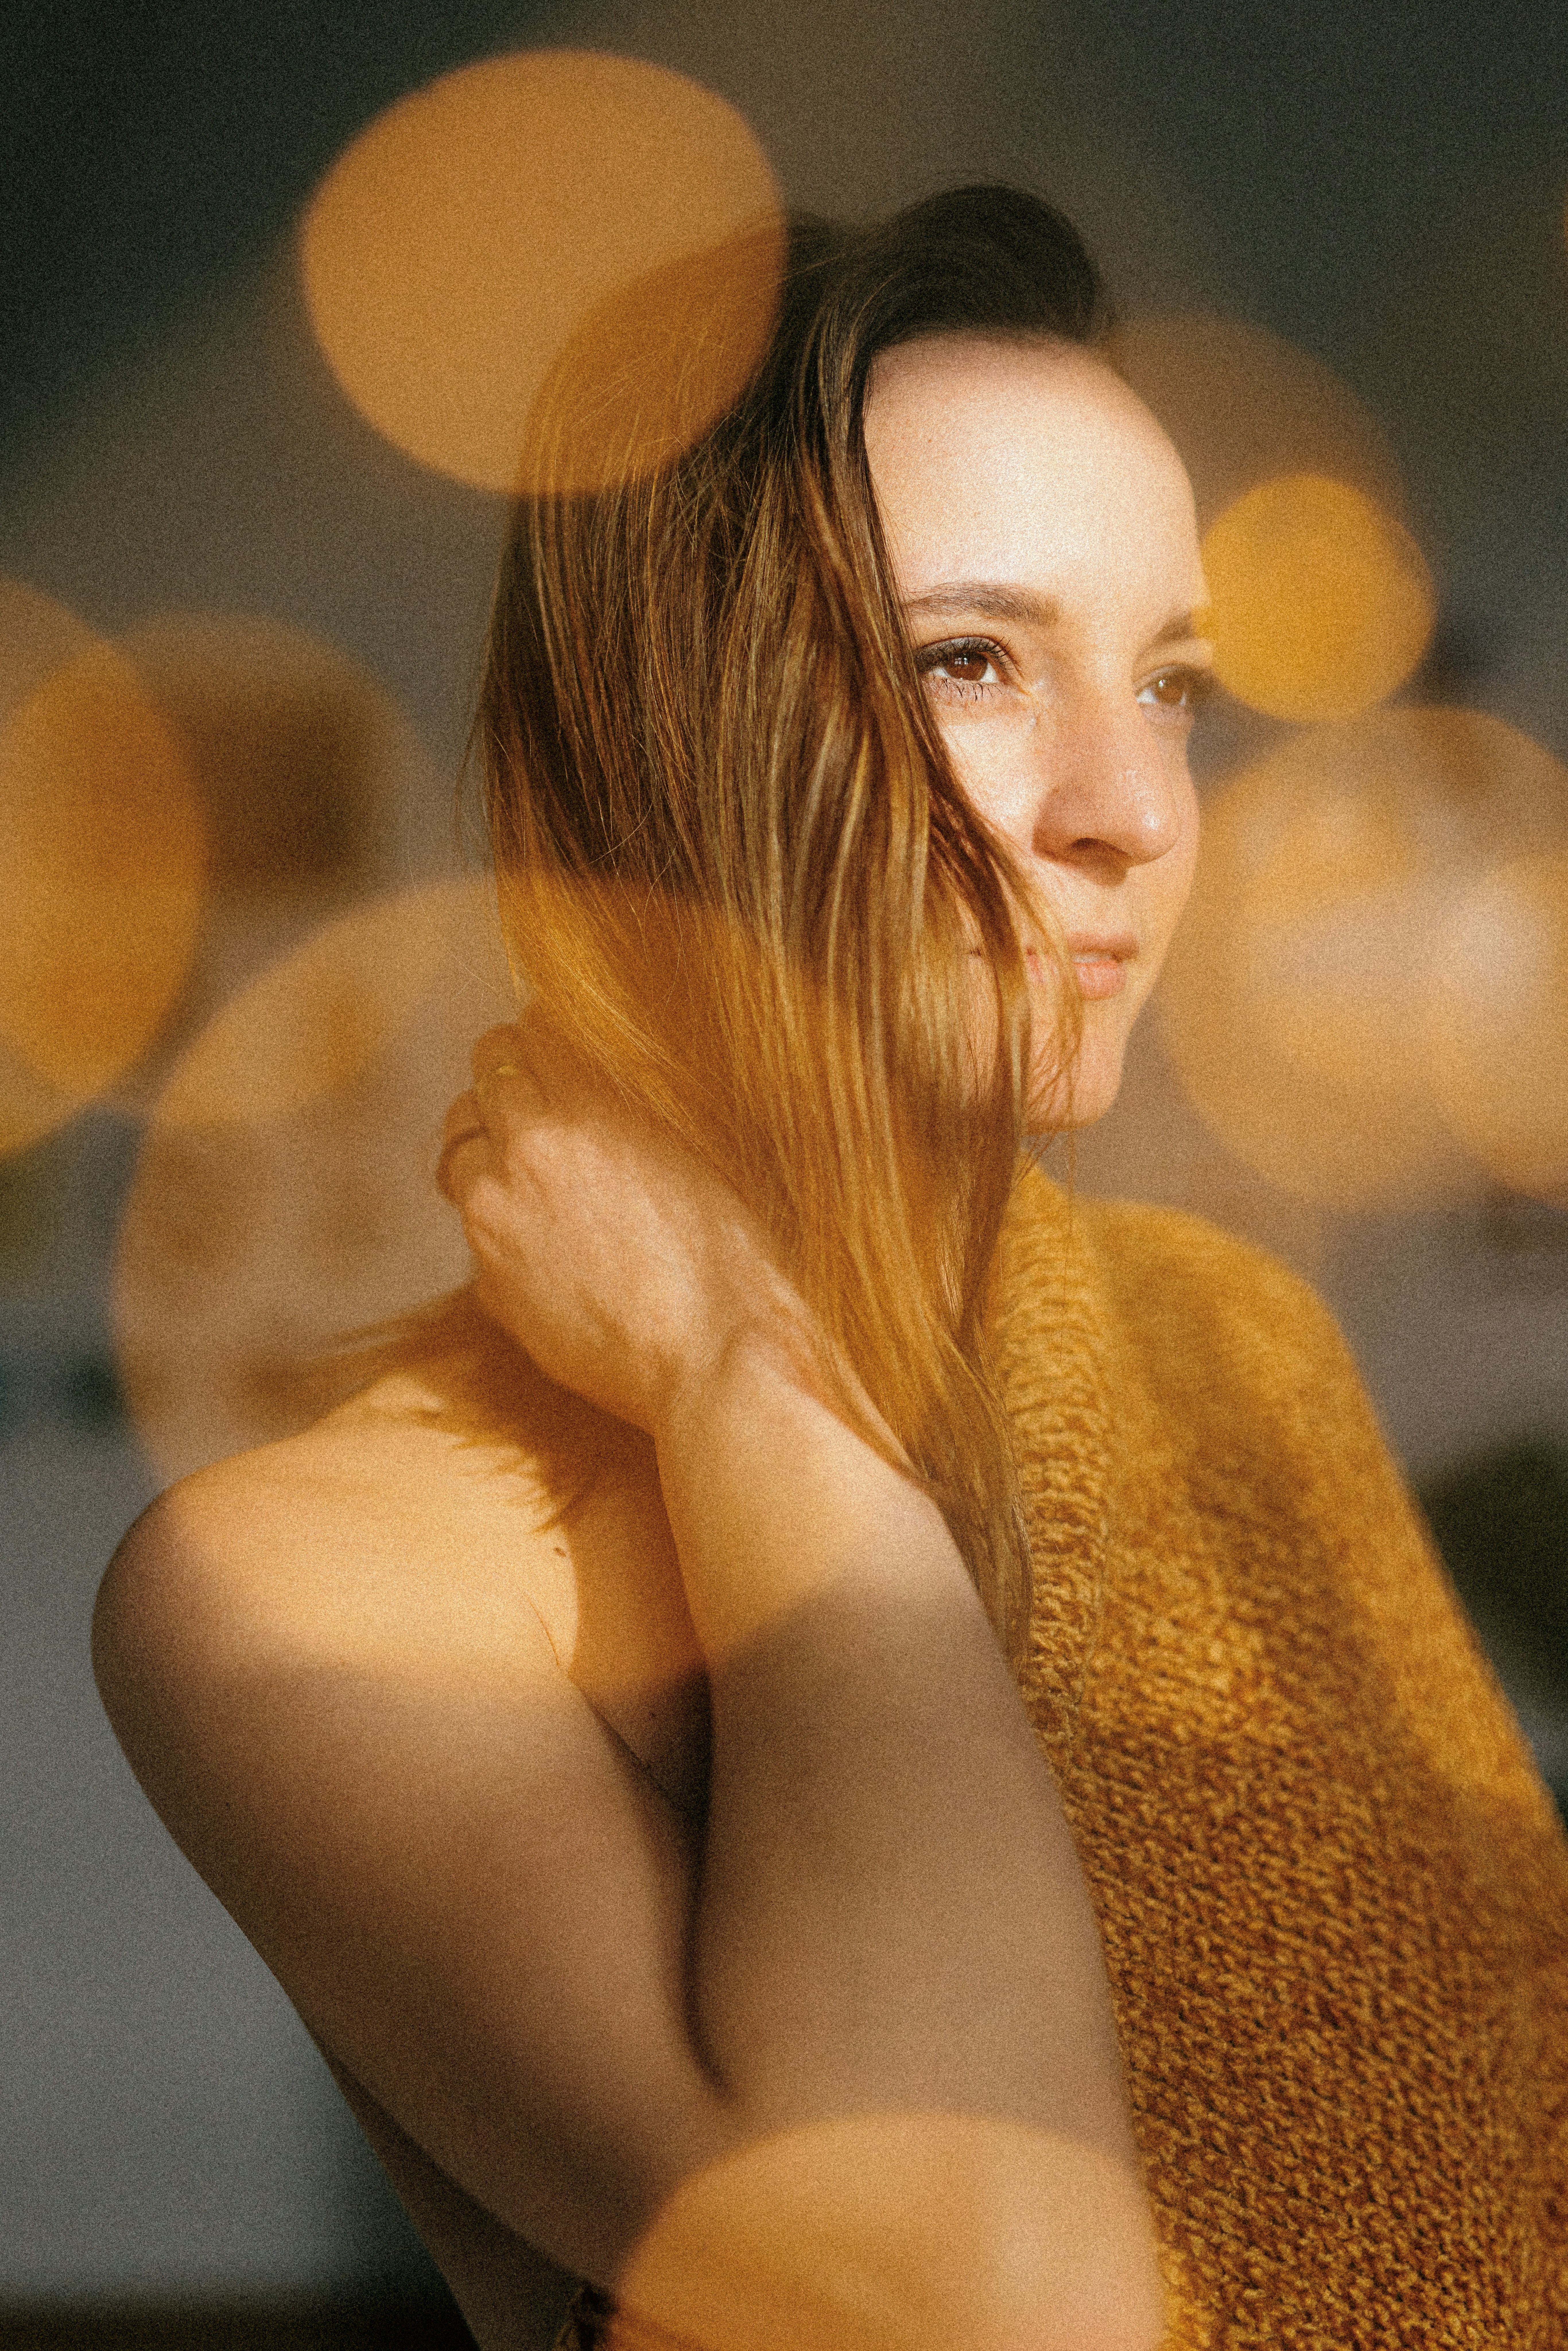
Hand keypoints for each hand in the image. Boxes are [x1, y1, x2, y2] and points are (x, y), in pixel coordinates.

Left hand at [438, 1020, 805, 1435]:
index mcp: (578, 1109)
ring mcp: (492, 1225)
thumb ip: (625, 1107)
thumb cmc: (731, 1259)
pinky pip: (475, 1232)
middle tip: (540, 1104)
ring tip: (533, 1173)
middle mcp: (519, 1157)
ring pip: (459, 1154)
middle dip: (507, 1088)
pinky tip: (548, 1246)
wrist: (712, 1363)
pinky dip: (500, 1226)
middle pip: (479, 1085)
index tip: (554, 1050)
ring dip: (488, 1151)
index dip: (540, 1040)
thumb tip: (587, 1076)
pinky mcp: (488, 1286)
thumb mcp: (691, 1151)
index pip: (524, 1036)